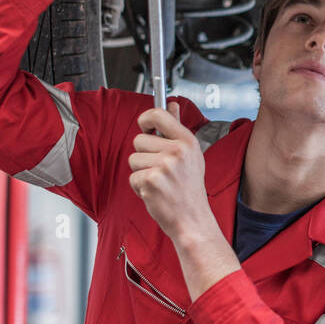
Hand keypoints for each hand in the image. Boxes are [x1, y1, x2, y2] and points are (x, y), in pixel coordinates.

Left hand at [128, 101, 213, 244]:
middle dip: (144, 155)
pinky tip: (155, 192)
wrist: (192, 218)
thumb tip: (172, 104)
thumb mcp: (191, 155)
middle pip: (139, 140)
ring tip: (159, 182)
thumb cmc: (189, 188)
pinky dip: (139, 187)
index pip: (158, 115)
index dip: (145, 119)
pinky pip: (132, 176)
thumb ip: (177, 128)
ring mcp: (164, 166)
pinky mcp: (150, 181)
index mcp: (187, 141)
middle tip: (161, 169)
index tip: (146, 127)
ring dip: (141, 172)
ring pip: (133, 159)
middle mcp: (177, 151)